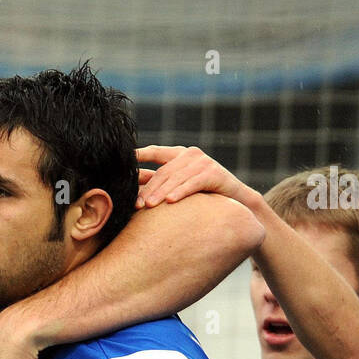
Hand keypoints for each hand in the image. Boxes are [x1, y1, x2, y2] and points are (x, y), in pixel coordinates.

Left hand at [135, 145, 260, 210]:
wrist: (237, 203)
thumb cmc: (203, 197)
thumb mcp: (180, 188)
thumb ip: (161, 185)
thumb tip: (131, 194)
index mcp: (179, 154)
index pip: (154, 152)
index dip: (138, 155)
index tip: (121, 159)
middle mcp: (190, 154)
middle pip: (163, 171)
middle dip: (148, 188)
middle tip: (136, 204)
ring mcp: (203, 162)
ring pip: (176, 178)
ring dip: (161, 193)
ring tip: (148, 206)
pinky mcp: (214, 172)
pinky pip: (193, 183)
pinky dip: (181, 192)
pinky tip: (171, 202)